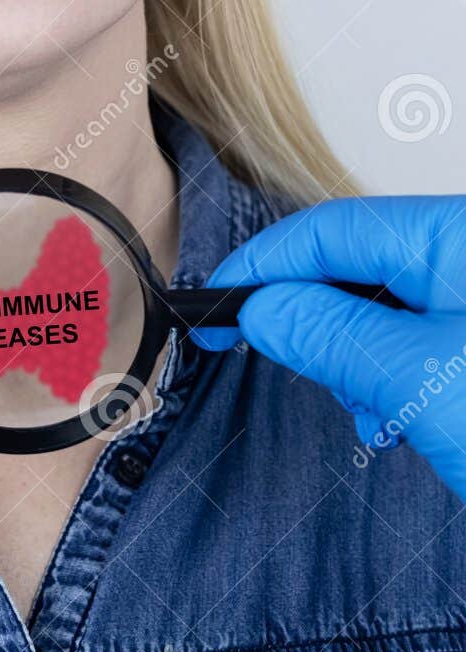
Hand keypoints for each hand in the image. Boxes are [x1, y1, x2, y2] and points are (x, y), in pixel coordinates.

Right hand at [192, 196, 465, 500]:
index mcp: (456, 239)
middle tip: (275, 361)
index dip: (260, 265)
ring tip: (376, 414)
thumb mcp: (419, 377)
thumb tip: (260, 309)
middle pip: (353, 268)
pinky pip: (414, 347)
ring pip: (381, 314)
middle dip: (311, 322)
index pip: (330, 230)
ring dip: (354, 364)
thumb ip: (330, 334)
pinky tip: (400, 421)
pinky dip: (390, 382)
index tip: (210, 306)